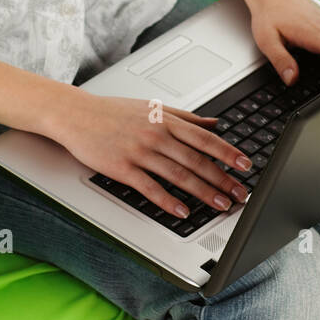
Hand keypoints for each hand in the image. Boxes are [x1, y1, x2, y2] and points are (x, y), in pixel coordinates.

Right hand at [46, 87, 253, 218]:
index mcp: (165, 120)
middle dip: (222, 178)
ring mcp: (139, 152)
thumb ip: (185, 116)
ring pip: (178, 174)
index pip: (204, 137)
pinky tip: (182, 211)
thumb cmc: (113, 112)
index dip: (227, 152)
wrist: (75, 115)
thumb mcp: (152, 108)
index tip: (244, 165)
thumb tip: (215, 121)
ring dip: (202, 192)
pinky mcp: (122, 168)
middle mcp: (156, 135)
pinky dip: (168, 201)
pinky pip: (150, 188)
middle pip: (196, 159)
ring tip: (219, 204)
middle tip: (239, 193)